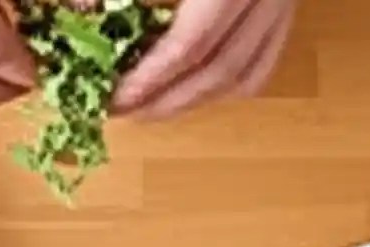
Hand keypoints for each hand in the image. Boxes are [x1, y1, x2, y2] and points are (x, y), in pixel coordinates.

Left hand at [112, 0, 295, 118]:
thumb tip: (80, 9)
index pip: (190, 44)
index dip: (150, 79)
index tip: (116, 99)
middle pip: (220, 69)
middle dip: (167, 101)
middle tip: (124, 113)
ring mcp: (284, 4)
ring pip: (246, 74)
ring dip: (195, 100)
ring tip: (151, 107)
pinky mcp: (288, 6)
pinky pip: (264, 60)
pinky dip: (226, 86)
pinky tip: (191, 88)